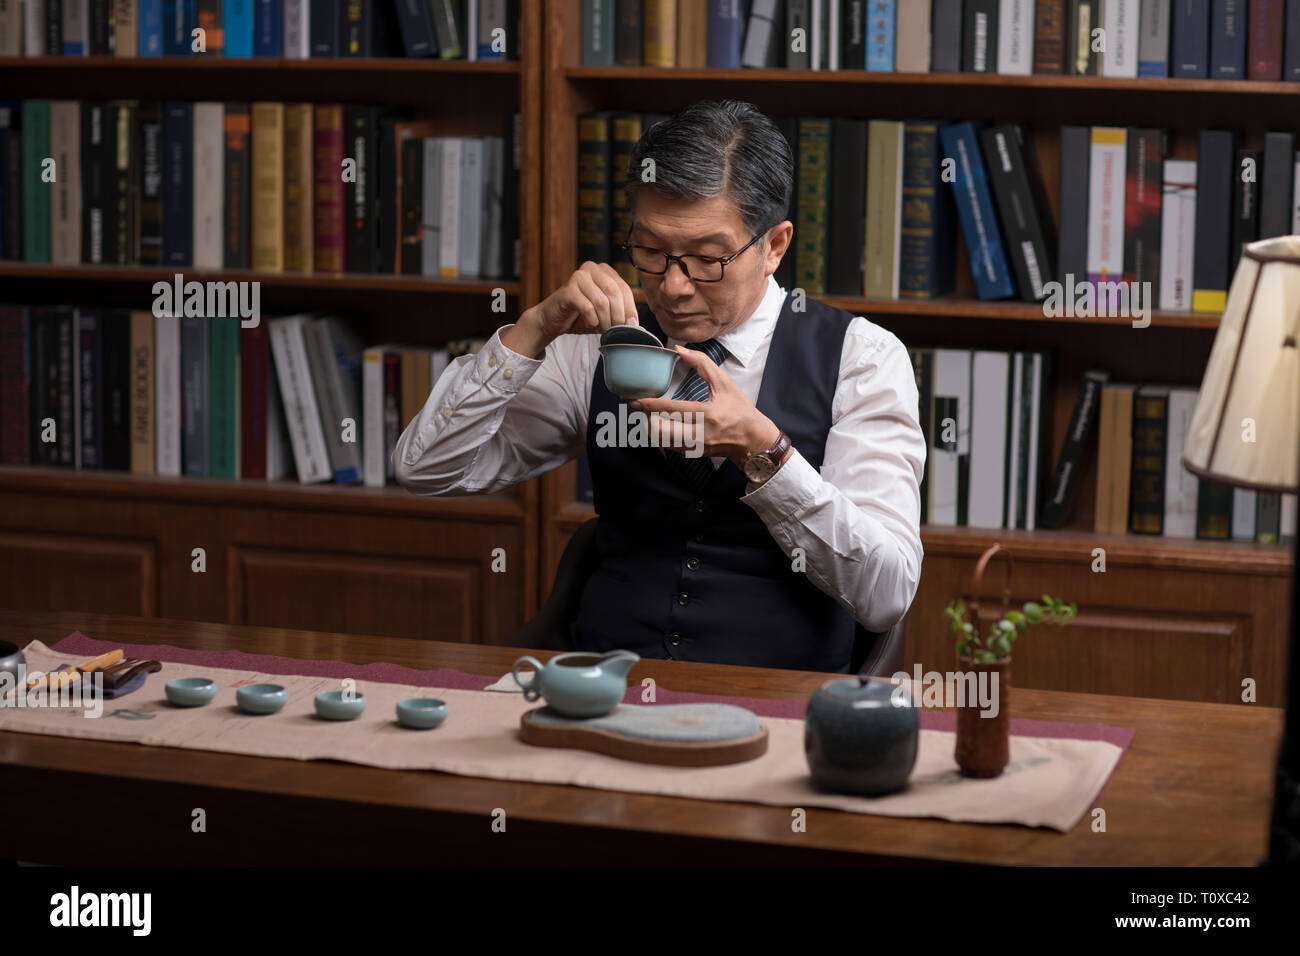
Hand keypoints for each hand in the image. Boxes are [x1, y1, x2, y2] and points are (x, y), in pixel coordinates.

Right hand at [504, 262, 638, 357]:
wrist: (553, 319)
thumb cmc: (582, 316)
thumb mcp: (606, 313)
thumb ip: (620, 314)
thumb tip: (635, 325)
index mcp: (605, 270)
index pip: (625, 288)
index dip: (630, 309)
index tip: (632, 326)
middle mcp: (592, 269)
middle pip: (614, 293)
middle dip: (618, 316)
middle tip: (617, 331)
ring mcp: (578, 277)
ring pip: (602, 301)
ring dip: (605, 320)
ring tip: (603, 329)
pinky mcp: (567, 290)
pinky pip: (587, 307)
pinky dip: (592, 320)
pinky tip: (591, 324)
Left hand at [630, 345, 779, 468]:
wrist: (752, 439)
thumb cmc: (740, 410)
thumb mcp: (725, 383)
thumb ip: (702, 364)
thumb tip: (680, 350)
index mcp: (707, 414)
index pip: (670, 410)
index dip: (648, 405)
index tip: (633, 399)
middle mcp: (699, 434)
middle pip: (660, 431)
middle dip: (645, 419)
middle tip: (638, 407)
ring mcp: (695, 446)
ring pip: (661, 441)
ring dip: (650, 428)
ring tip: (647, 414)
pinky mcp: (693, 453)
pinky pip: (669, 446)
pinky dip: (661, 436)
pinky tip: (660, 425)